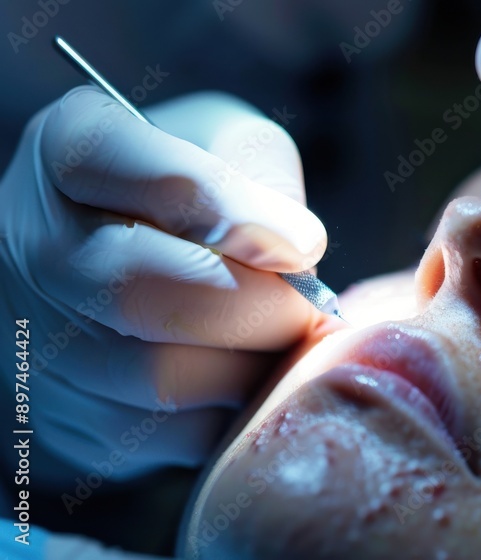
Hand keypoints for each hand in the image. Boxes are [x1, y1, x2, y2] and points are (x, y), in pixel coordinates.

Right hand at [0, 86, 328, 482]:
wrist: (130, 257)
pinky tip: (247, 369)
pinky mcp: (71, 418)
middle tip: (308, 305)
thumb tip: (293, 255)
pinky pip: (172, 436)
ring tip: (281, 336)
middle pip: (140, 290)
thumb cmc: (195, 192)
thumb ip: (261, 174)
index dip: (234, 213)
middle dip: (256, 305)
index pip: (139, 173)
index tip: (306, 243)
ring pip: (159, 378)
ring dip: (250, 362)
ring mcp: (35, 340)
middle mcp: (31, 243)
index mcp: (68, 146)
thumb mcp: (229, 144)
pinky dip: (232, 408)